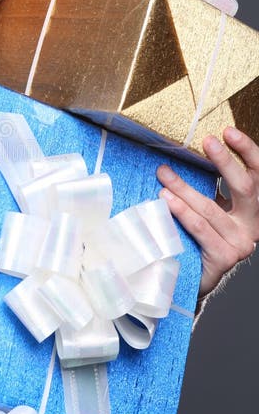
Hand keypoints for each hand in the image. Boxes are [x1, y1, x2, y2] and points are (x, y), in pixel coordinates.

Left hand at [157, 127, 258, 305]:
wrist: (188, 282)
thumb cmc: (194, 238)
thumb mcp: (207, 209)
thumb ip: (205, 188)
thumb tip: (182, 154)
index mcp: (251, 210)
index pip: (257, 176)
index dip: (247, 152)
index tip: (228, 132)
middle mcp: (251, 226)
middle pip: (246, 188)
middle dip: (225, 162)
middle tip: (207, 141)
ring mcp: (240, 244)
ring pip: (212, 208)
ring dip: (186, 188)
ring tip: (165, 174)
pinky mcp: (224, 258)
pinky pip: (201, 229)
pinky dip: (183, 212)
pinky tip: (167, 201)